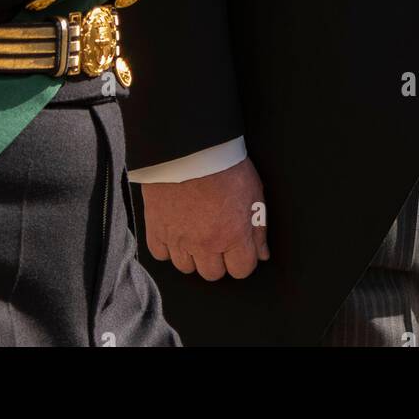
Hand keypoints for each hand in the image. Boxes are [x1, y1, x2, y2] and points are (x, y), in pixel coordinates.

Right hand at [140, 156, 268, 280]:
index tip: (238, 246)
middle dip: (218, 258)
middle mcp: (205, 244)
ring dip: (192, 254)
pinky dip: (167, 246)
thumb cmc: (225, 165)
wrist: (189, 145)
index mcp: (233, 236)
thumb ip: (258, 229)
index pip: (241, 270)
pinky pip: (160, 254)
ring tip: (195, 232)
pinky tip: (175, 230)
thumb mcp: (254, 193)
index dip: (242, 258)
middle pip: (213, 273)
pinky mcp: (156, 228)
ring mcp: (178, 238)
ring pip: (186, 267)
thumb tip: (262, 254)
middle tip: (216, 236)